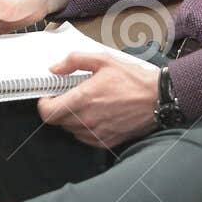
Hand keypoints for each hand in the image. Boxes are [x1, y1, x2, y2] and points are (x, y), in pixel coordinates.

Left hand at [37, 50, 160, 148]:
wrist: (158, 97)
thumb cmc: (133, 79)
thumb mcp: (104, 60)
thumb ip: (75, 61)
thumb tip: (55, 69)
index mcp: (84, 98)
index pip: (48, 112)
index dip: (43, 104)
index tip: (48, 96)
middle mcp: (87, 119)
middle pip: (58, 122)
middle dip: (58, 108)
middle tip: (68, 96)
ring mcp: (96, 133)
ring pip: (71, 130)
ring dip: (71, 119)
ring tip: (85, 105)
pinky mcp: (106, 141)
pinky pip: (85, 138)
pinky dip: (84, 128)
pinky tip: (95, 116)